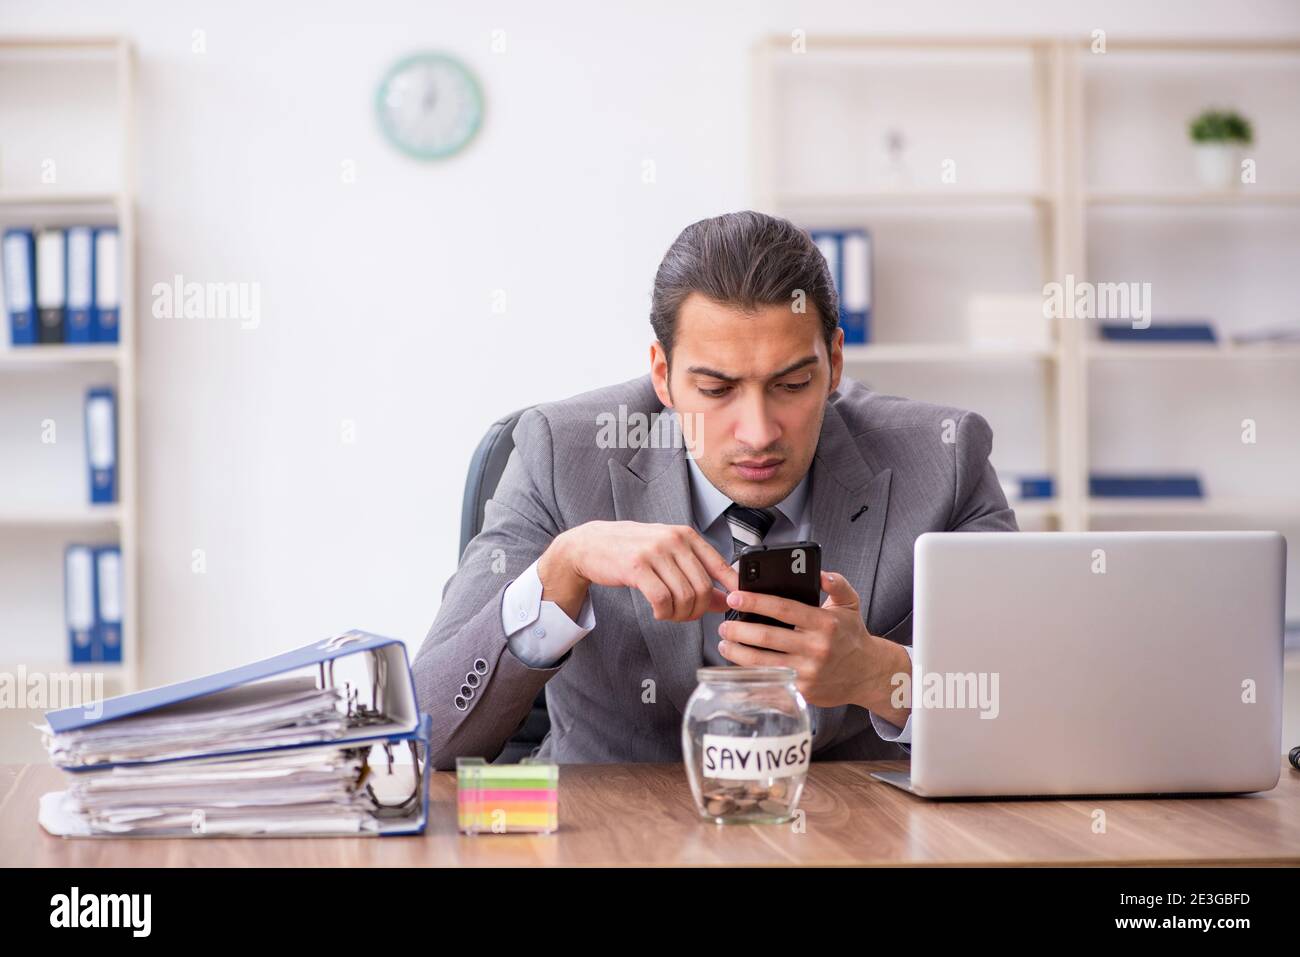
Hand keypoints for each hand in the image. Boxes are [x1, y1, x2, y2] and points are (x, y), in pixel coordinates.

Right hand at [540, 521, 738, 621]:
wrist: (591, 544)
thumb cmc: (631, 549)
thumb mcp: (668, 556)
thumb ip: (696, 575)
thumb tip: (724, 600)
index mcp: (686, 535)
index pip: (720, 565)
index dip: (731, 588)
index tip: (733, 603)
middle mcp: (673, 540)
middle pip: (703, 588)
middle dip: (698, 610)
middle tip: (686, 615)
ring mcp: (655, 552)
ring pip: (685, 597)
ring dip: (680, 615)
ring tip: (669, 613)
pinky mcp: (637, 567)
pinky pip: (662, 600)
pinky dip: (664, 613)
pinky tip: (658, 611)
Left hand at [717, 569, 910, 719]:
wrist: (868, 674)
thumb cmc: (853, 637)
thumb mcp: (850, 604)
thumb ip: (836, 584)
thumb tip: (821, 573)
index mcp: (824, 623)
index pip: (783, 608)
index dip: (755, 602)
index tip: (735, 597)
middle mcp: (815, 648)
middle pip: (767, 637)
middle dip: (738, 630)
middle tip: (723, 625)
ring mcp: (808, 672)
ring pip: (763, 663)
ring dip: (738, 653)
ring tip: (724, 643)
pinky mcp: (802, 691)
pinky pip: (770, 683)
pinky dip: (750, 677)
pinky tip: (736, 670)